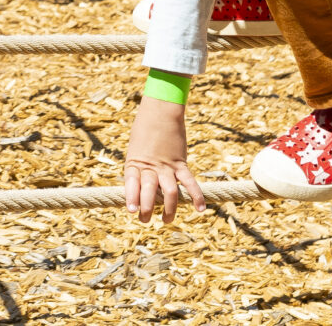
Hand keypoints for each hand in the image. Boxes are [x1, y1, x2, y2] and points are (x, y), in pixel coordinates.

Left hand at [122, 94, 203, 224]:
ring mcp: (167, 166)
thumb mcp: (134, 150)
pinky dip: (196, 196)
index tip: (131, 210)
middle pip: (150, 191)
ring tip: (166, 220)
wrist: (160, 112)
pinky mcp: (180, 163)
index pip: (132, 183)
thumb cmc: (143, 131)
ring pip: (170, 192)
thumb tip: (141, 192)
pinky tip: (200, 209)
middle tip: (145, 220)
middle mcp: (151, 166)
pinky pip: (189, 182)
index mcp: (135, 163)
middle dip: (147, 208)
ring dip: (169, 209)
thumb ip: (138, 170)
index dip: (132, 197)